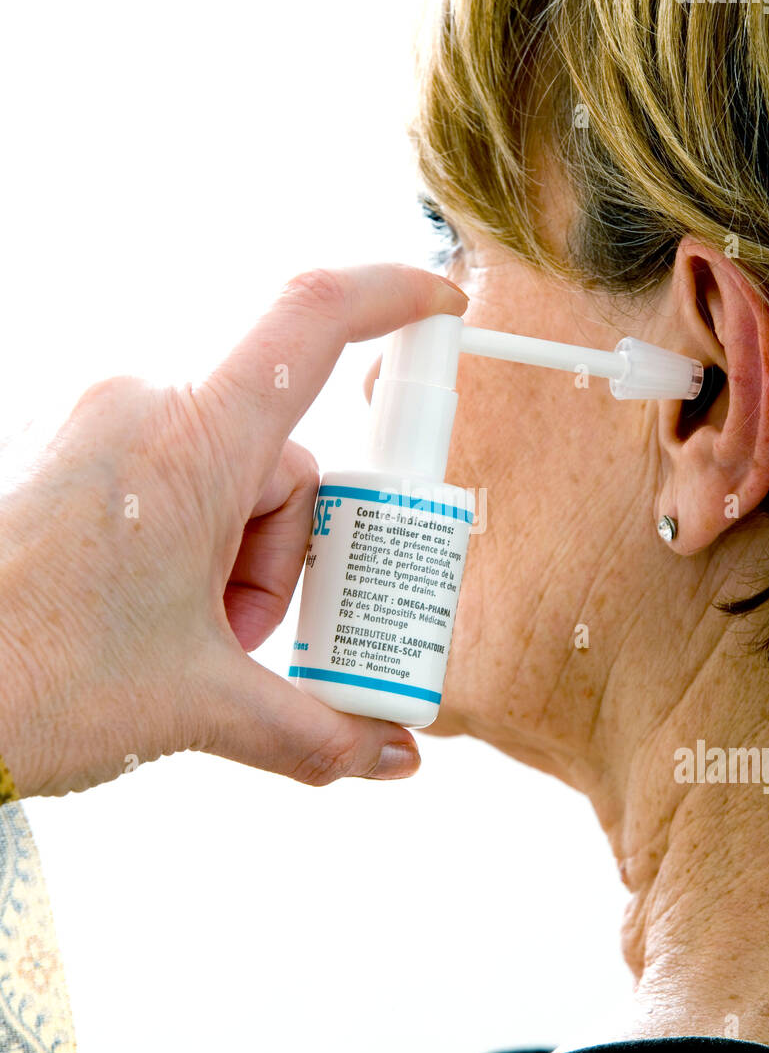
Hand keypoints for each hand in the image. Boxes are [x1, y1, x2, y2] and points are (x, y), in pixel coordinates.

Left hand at [0, 265, 467, 796]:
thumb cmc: (34, 681)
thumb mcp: (198, 706)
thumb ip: (318, 729)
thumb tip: (395, 756)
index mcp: (190, 442)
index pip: (311, 320)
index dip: (390, 297)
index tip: (444, 309)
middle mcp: (145, 409)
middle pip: (282, 457)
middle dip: (288, 558)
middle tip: (258, 640)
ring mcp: (103, 429)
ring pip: (229, 477)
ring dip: (237, 563)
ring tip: (190, 647)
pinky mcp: (75, 457)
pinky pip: (175, 479)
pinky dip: (195, 545)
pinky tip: (158, 622)